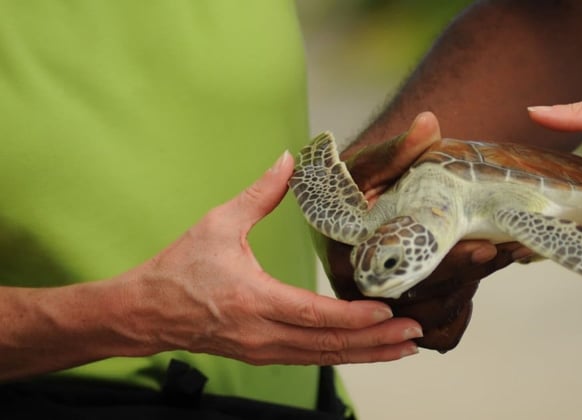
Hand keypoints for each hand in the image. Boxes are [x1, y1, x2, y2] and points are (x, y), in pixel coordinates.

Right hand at [128, 151, 421, 364]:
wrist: (144, 313)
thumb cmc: (178, 269)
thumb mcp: (218, 224)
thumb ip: (259, 194)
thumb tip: (288, 161)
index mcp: (253, 299)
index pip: (314, 315)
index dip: (354, 317)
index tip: (388, 312)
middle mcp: (261, 333)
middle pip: (328, 345)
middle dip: (376, 341)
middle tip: (414, 334)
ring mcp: (262, 350)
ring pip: (323, 358)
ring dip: (366, 353)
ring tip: (403, 348)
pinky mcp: (262, 354)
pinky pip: (310, 359)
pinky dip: (343, 355)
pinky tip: (366, 350)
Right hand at [317, 112, 525, 350]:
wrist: (369, 200)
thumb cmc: (367, 181)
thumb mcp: (376, 162)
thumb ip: (399, 149)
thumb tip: (428, 124)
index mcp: (345, 251)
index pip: (399, 269)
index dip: (445, 262)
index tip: (484, 246)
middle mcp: (357, 287)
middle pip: (419, 300)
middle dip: (468, 274)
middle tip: (509, 248)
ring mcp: (377, 309)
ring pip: (430, 320)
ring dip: (469, 289)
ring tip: (507, 254)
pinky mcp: (400, 319)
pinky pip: (438, 333)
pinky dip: (460, 312)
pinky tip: (477, 280)